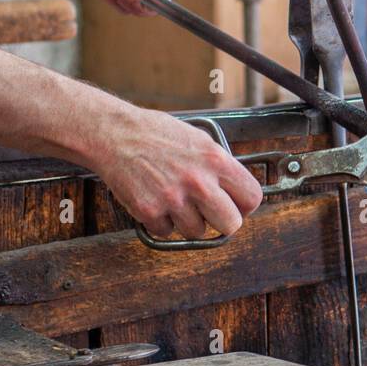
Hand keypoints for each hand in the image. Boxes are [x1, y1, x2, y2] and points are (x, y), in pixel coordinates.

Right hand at [91, 106, 262, 241]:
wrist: (114, 134)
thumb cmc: (156, 134)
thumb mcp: (199, 140)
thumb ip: (219, 166)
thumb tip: (235, 190)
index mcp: (216, 160)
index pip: (252, 197)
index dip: (245, 206)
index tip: (236, 205)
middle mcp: (198, 182)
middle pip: (231, 225)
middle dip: (222, 222)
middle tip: (210, 213)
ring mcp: (173, 198)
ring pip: (197, 232)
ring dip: (188, 221)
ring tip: (175, 199)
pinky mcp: (149, 211)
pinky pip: (166, 232)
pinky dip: (161, 222)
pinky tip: (156, 201)